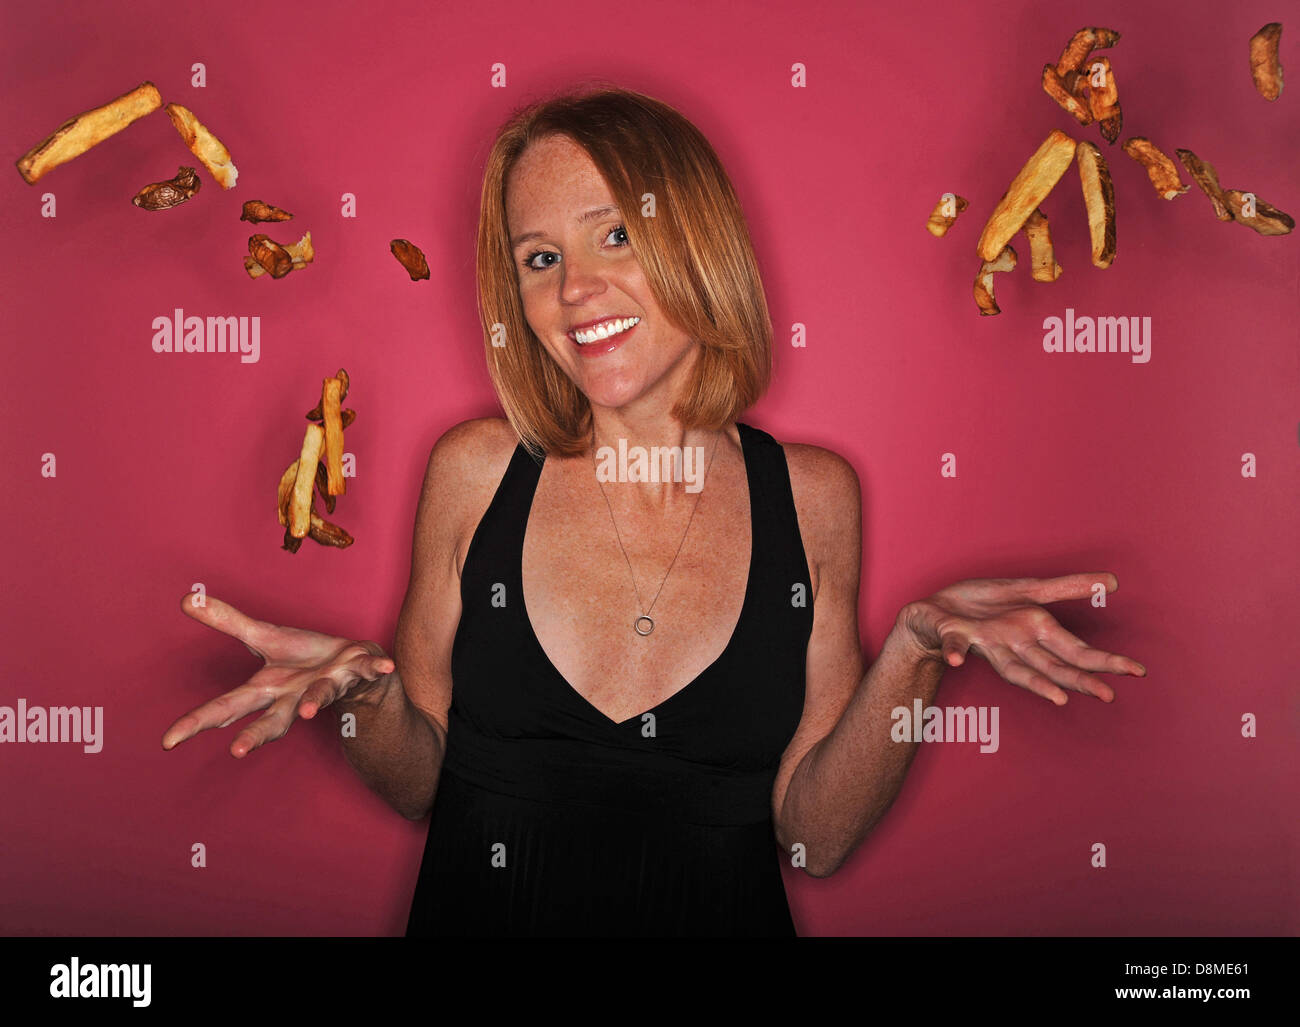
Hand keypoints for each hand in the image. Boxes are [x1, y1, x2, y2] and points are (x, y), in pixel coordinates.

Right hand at [163, 594, 395, 756]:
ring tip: (308, 709)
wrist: (351, 666)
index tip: (168, 741)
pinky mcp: (359, 673)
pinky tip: (388, 668)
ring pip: (320, 696)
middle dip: (256, 735)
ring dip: (315, 701)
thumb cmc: (304, 658)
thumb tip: (188, 599)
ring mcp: (329, 686)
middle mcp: (296, 696)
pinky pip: (369, 672)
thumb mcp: (263, 636)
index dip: (196, 724)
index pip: (225, 709)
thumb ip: (228, 622)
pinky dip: (377, 670)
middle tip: (238, 752)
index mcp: (268, 690)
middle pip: (272, 719)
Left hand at [897, 573, 1144, 704]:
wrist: (935, 610)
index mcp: (1035, 631)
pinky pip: (953, 644)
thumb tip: (1113, 582)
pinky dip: (953, 651)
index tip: (1138, 672)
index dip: (1105, 662)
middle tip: (1108, 695)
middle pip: (1052, 666)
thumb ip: (1068, 588)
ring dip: (1033, 682)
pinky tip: (955, 660)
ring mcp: (985, 643)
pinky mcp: (953, 634)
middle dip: (1080, 680)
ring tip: (1057, 698)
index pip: (1077, 652)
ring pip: (1011, 667)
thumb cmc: (982, 604)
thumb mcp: (1028, 590)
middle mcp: (1015, 644)